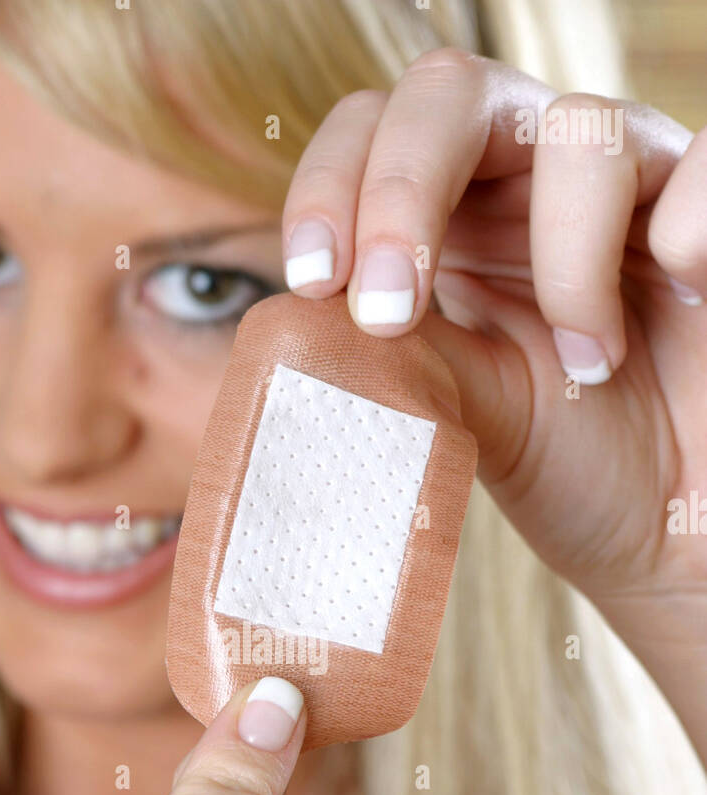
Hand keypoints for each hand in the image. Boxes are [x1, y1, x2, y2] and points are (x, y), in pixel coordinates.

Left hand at [282, 51, 706, 645]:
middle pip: (448, 92)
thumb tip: (299, 319)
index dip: (330, 187)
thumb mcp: (455, 409)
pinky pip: (703, 168)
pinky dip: (680, 235)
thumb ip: (390, 349)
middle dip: (400, 192)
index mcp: (449, 218)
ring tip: (585, 368)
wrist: (666, 531)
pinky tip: (661, 318)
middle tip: (386, 311)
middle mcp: (531, 181)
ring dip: (563, 260)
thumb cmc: (565, 466)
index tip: (313, 282)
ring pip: (581, 127)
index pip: (367, 135)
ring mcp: (630, 187)